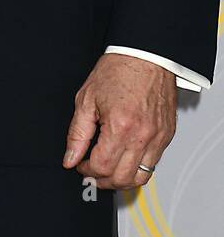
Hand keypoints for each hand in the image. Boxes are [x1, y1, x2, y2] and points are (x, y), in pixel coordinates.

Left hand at [62, 54, 176, 189]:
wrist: (145, 55)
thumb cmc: (119, 70)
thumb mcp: (87, 99)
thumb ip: (77, 133)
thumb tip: (71, 157)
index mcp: (121, 126)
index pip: (102, 166)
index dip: (86, 169)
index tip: (80, 164)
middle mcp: (143, 135)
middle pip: (122, 178)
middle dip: (102, 181)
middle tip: (91, 173)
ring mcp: (158, 137)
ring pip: (141, 177)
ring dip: (121, 180)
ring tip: (108, 172)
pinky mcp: (167, 135)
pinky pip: (154, 164)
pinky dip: (138, 168)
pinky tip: (125, 159)